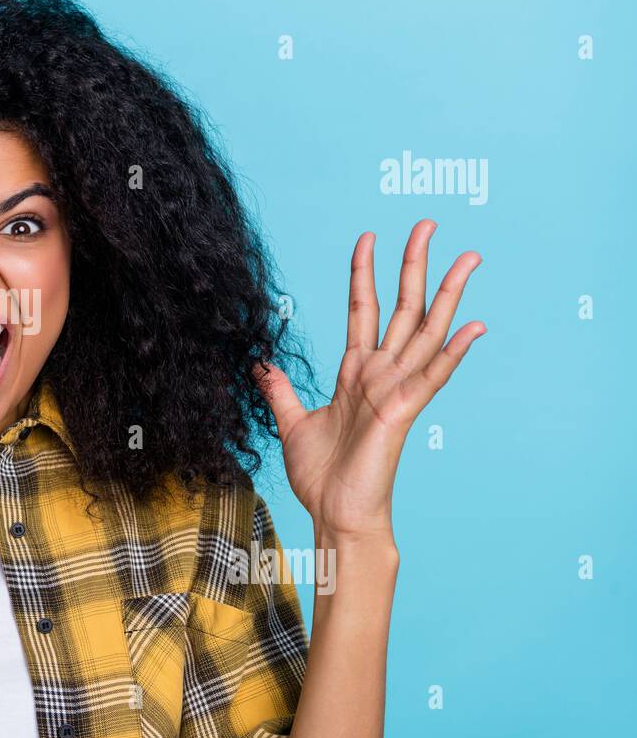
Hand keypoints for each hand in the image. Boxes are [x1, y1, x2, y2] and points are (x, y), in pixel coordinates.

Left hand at [253, 219, 483, 545]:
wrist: (335, 513)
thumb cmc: (321, 476)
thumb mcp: (293, 423)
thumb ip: (282, 391)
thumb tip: (263, 365)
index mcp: (355, 373)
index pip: (363, 309)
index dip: (364, 272)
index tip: (368, 236)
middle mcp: (380, 374)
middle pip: (404, 307)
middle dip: (414, 264)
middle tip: (428, 224)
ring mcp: (395, 390)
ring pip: (427, 331)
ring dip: (448, 294)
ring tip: (469, 257)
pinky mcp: (403, 412)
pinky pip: (432, 376)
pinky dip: (454, 352)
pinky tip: (475, 326)